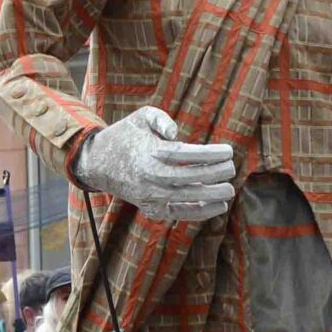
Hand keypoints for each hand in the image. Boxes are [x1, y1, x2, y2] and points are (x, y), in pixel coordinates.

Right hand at [72, 107, 235, 221]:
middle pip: (189, 178)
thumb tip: (177, 133)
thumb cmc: (126, 135)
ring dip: (211, 196)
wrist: (99, 163)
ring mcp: (150, 195)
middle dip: (215, 174)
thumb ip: (161, 119)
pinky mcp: (150, 208)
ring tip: (230, 190)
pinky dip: (199, 212)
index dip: (209, 154)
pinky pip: (179, 213)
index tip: (229, 151)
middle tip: (232, 168)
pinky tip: (218, 206)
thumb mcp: (141, 117)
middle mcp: (149, 176)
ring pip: (186, 198)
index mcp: (149, 153)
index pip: (185, 154)